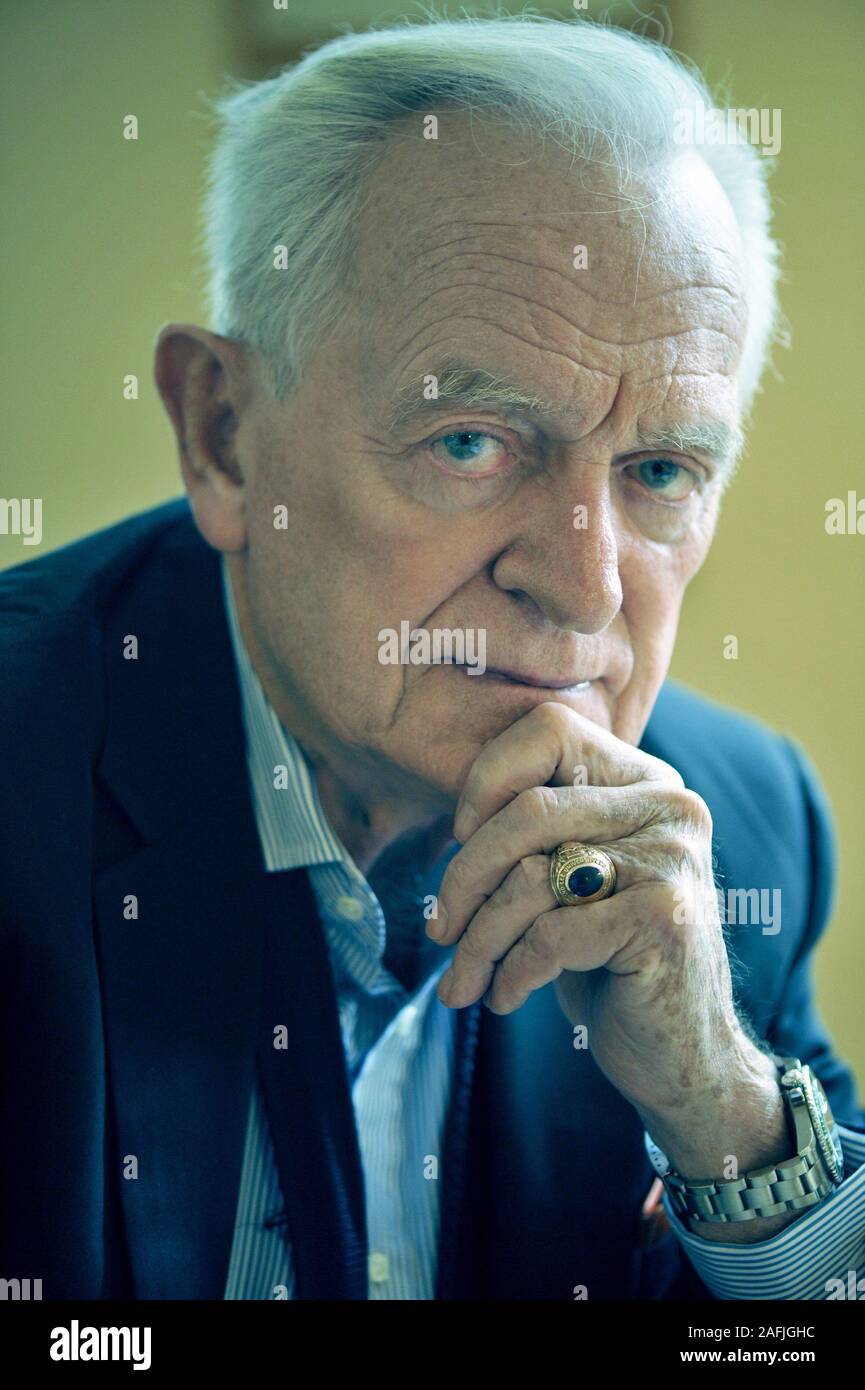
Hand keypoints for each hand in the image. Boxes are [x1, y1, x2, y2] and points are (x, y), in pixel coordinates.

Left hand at [431, 702, 792, 1216]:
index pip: (550, 730)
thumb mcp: (576, 879)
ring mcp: (673, 860)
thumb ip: (540, 831)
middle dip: (464, 877)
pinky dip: (511, 973)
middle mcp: (670, 806)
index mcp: (646, 780)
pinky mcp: (663, 919)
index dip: (488, 776)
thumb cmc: (610, 963)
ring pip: (530, 878)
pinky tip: (506, 997)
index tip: (459, 836)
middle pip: (528, 811)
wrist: (684, 1058)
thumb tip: (454, 817)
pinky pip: (549, 935)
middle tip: (439, 928)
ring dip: (478, 940)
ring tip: (464, 980)